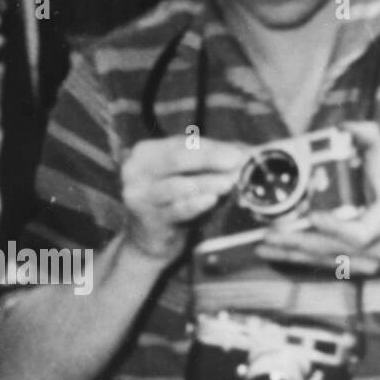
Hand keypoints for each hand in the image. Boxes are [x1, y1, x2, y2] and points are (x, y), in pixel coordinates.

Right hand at [121, 136, 248, 262]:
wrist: (148, 236)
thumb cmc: (172, 199)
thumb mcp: (185, 175)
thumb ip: (209, 161)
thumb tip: (243, 152)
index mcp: (145, 152)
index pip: (181, 144)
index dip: (211, 148)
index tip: (239, 152)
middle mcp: (135, 170)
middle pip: (174, 159)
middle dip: (208, 159)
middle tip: (235, 161)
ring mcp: (139, 195)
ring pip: (175, 186)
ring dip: (206, 183)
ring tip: (229, 182)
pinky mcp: (148, 219)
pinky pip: (175, 210)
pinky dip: (195, 205)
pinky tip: (211, 200)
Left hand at [257, 122, 379, 276]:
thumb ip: (368, 138)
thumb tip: (345, 126)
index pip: (359, 234)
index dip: (337, 228)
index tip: (315, 217)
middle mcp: (379, 246)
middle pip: (333, 250)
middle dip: (298, 242)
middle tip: (268, 235)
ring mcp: (370, 260)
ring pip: (326, 261)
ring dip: (293, 254)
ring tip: (262, 247)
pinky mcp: (359, 266)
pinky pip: (326, 266)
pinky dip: (300, 259)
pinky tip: (275, 254)